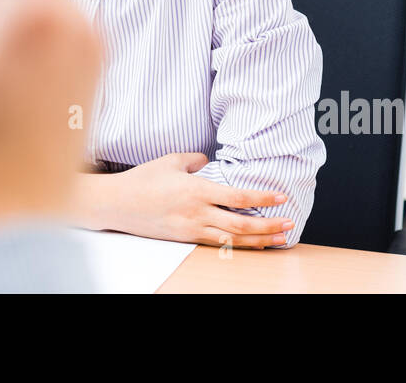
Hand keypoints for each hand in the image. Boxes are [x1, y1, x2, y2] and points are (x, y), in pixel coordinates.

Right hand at [75, 152, 293, 247]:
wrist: (116, 204)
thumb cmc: (142, 180)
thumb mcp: (170, 160)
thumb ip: (195, 160)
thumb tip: (209, 163)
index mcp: (196, 190)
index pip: (237, 197)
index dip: (262, 198)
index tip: (281, 197)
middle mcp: (197, 213)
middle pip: (240, 225)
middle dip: (268, 225)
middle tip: (289, 223)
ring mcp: (191, 229)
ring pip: (232, 240)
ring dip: (258, 240)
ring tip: (278, 239)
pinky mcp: (185, 238)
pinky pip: (217, 244)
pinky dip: (237, 245)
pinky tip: (250, 244)